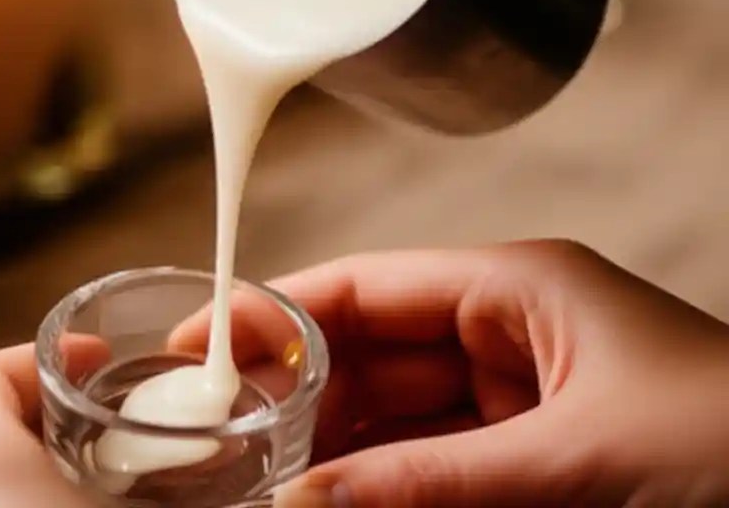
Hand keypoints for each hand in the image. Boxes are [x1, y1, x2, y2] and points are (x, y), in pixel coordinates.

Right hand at [180, 240, 728, 506]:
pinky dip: (381, 488)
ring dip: (333, 452)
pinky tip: (335, 502)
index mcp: (517, 289)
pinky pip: (431, 467)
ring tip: (264, 479)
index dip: (276, 309)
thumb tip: (310, 496)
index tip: (203, 341)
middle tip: (222, 436)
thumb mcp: (571, 459)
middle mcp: (508, 336)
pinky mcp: (531, 462)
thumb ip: (430, 479)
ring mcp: (518, 402)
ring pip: (392, 421)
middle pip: (367, 356)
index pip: (365, 287)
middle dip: (296, 396)